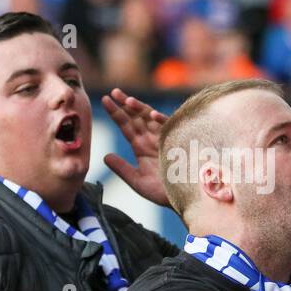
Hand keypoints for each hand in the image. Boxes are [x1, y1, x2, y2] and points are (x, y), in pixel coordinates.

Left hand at [102, 88, 169, 206]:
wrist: (185, 198)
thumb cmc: (163, 192)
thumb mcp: (138, 181)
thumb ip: (122, 169)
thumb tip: (104, 157)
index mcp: (141, 146)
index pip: (126, 126)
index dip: (115, 113)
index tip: (104, 100)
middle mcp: (151, 139)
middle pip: (136, 117)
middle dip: (125, 104)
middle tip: (113, 91)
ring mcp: (165, 138)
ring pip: (151, 119)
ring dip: (140, 109)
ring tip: (128, 100)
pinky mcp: (178, 141)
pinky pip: (171, 128)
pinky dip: (162, 121)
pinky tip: (153, 115)